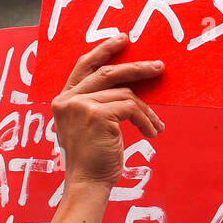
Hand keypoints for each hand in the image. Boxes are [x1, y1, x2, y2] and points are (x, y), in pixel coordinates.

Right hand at [53, 35, 165, 187]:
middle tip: (158, 67)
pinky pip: (131, 109)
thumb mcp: (88, 127)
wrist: (87, 183)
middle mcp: (68, 100)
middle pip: (108, 73)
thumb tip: (127, 89)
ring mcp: (81, 106)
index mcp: (63, 100)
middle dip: (137, 68)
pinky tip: (152, 133)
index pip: (84, 66)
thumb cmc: (93, 160)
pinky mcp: (98, 115)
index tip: (123, 39)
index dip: (103, 50)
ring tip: (157, 126)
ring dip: (147, 111)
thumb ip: (96, 105)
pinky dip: (146, 120)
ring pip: (125, 95)